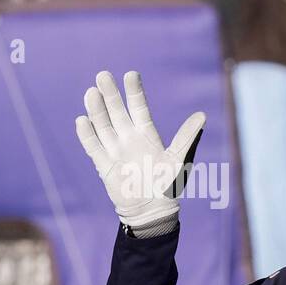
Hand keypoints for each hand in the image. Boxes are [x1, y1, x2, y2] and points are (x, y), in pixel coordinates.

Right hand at [75, 71, 205, 234]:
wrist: (153, 210)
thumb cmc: (169, 185)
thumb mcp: (179, 158)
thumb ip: (187, 136)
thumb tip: (202, 114)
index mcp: (147, 135)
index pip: (138, 108)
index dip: (134, 92)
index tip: (130, 74)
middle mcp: (129, 139)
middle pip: (117, 112)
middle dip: (110, 94)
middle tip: (103, 75)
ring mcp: (115, 150)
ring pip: (103, 125)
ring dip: (97, 110)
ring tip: (91, 92)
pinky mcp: (105, 165)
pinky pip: (93, 147)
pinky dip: (87, 135)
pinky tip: (82, 120)